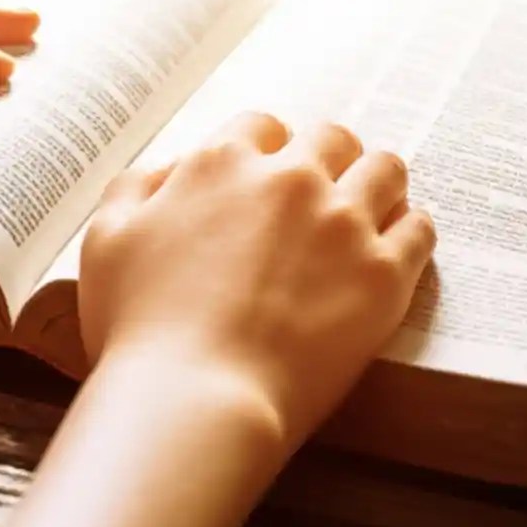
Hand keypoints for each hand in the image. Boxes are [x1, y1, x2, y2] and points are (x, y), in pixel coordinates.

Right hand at [81, 111, 435, 450]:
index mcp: (222, 164)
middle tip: (320, 194)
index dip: (263, 151)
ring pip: (386, 171)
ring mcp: (343, 224)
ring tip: (369, 211)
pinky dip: (410, 230)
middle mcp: (290, 179)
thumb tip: (172, 170)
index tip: (265, 177)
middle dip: (326, 159)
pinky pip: (420, 229)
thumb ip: (135, 188)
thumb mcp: (106, 241)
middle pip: (331, 138)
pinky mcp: (384, 275)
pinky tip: (395, 248)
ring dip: (376, 183)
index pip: (260, 127)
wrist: (192, 400)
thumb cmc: (138, 328)